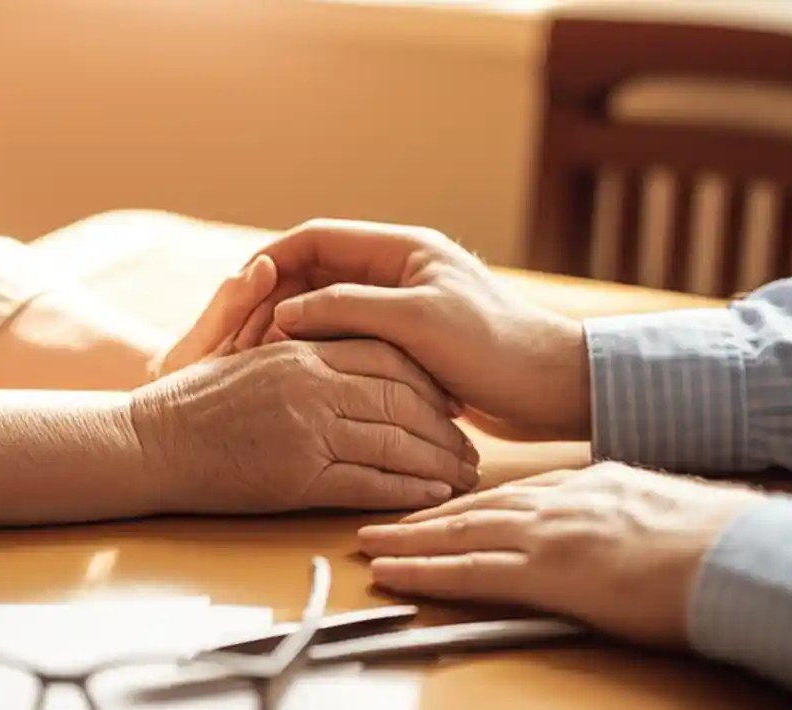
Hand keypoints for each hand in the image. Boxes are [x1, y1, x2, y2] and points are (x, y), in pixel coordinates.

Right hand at [133, 339, 480, 512]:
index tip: (445, 396)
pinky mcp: (299, 477)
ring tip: (462, 474)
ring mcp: (307, 430)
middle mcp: (310, 385)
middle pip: (400, 396)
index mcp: (300, 351)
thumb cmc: (180, 400)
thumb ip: (252, 309)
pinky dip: (408, 489)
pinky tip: (431, 496)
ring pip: (395, 440)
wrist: (144, 447)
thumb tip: (264, 267)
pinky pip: (370, 481)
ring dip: (435, 461)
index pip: (381, 353)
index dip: (421, 375)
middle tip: (467, 443)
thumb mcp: (221, 345)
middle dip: (442, 423)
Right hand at [164, 219, 590, 439]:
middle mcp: (399, 275)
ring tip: (262, 364)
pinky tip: (303, 381)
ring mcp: (403, 312)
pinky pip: (351, 343)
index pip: (317, 239)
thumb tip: (285, 314)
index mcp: (402, 251)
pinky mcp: (410, 349)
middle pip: (317, 275)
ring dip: (297, 332)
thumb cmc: (494, 347)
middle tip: (241, 339)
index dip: (273, 261)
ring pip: (330, 312)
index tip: (238, 292)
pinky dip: (323, 355)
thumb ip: (348, 308)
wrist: (553, 388)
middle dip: (277, 302)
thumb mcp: (416, 321)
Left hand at [358, 463, 765, 645]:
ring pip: (461, 532)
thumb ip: (623, 512)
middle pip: (474, 506)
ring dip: (410, 539)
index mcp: (588, 483)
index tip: (437, 503)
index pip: (512, 491)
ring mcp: (550, 534)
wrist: (739, 554)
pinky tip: (394, 574)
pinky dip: (426, 572)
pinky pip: (471, 571)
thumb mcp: (661, 509)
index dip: (468, 499)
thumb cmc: (717, 541)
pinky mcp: (548, 572)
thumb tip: (614, 526)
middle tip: (380, 518)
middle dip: (423, 514)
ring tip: (370, 543)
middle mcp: (560, 501)